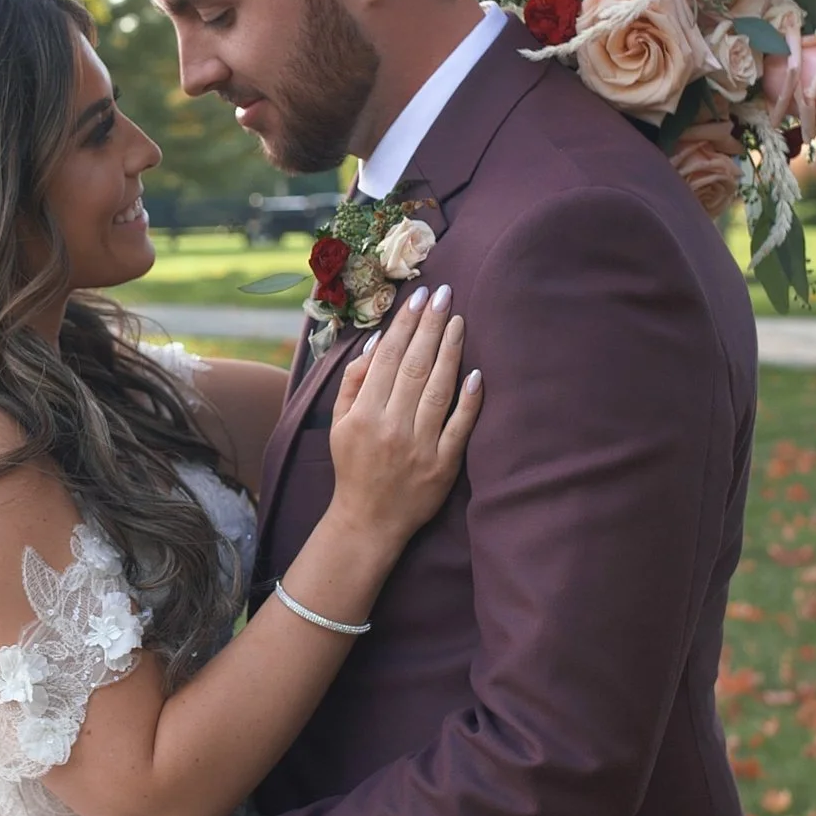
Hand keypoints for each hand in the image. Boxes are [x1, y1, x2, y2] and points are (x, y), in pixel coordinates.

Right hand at [325, 283, 481, 540]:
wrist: (369, 521)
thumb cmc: (353, 466)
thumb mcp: (338, 424)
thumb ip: (353, 382)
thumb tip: (377, 342)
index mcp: (363, 414)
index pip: (387, 359)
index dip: (404, 325)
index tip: (418, 297)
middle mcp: (391, 426)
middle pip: (415, 367)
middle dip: (430, 326)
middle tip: (444, 294)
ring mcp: (420, 446)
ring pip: (438, 390)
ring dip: (450, 351)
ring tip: (458, 320)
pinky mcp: (443, 466)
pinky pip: (459, 427)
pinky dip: (469, 400)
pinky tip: (476, 372)